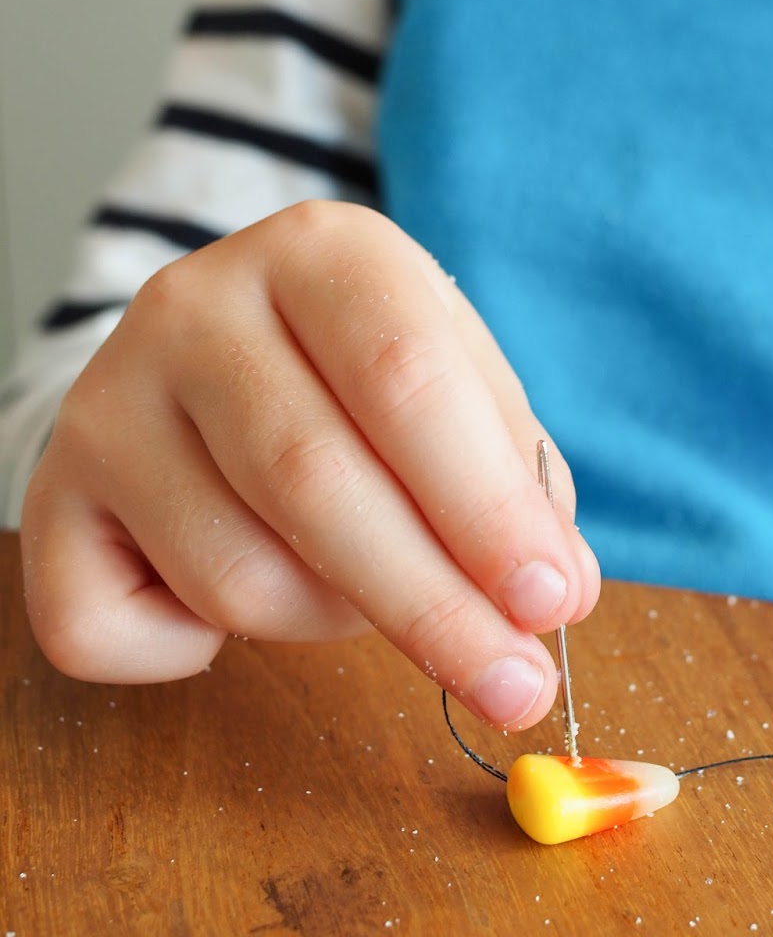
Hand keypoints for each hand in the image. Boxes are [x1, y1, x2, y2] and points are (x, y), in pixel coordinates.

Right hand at [21, 201, 599, 729]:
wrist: (224, 350)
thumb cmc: (367, 378)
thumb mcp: (460, 386)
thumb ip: (513, 478)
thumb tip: (557, 591)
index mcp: (319, 252)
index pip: (405, 379)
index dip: (485, 504)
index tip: (553, 599)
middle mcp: (195, 306)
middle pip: (314, 480)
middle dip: (432, 606)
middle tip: (515, 684)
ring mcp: (108, 397)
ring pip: (235, 573)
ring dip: (330, 623)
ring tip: (364, 591)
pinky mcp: (51, 491)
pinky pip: (107, 631)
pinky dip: (189, 655)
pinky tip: (231, 604)